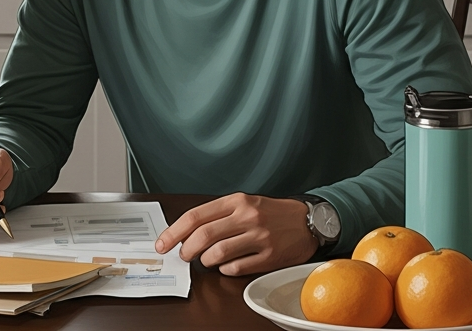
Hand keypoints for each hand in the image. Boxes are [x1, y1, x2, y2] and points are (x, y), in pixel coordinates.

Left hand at [154, 193, 317, 275]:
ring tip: (207, 260)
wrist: (309, 220)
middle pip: (203, 235)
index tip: (163, 243)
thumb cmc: (271, 213)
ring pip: (218, 253)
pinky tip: (226, 266)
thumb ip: (218, 215)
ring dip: (205, 261)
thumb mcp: (245, 203)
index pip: (196, 216)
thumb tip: (186, 232)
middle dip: (186, 249)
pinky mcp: (270, 256)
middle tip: (183, 255)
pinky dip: (225, 270)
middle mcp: (247, 216)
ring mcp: (260, 237)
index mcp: (237, 201)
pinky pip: (237, 268)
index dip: (174, 232)